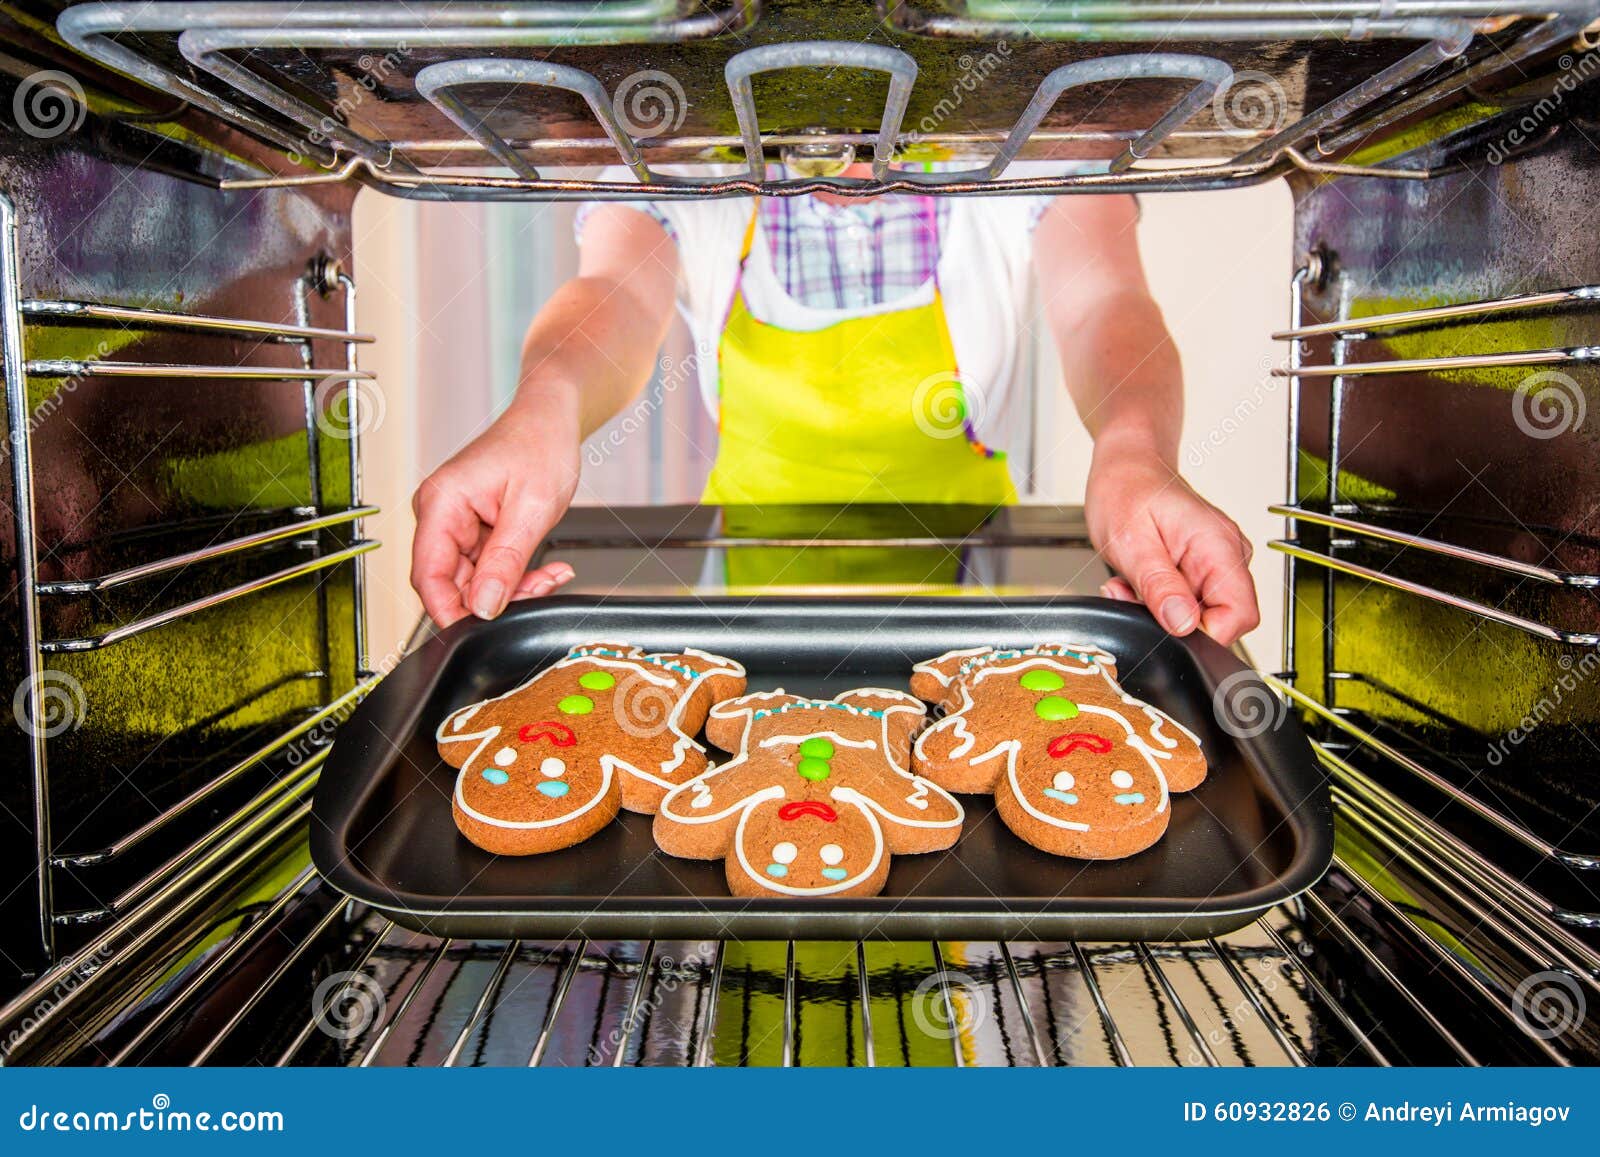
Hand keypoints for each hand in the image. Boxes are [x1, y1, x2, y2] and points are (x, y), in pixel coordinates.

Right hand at [410, 402, 578, 628]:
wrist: (550, 420)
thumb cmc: (540, 444)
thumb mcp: (531, 510)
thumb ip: (506, 562)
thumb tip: (484, 607)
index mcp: (442, 503)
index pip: (428, 576)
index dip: (452, 611)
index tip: (484, 629)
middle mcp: (440, 513)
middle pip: (452, 583)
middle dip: (497, 598)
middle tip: (540, 587)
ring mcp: (454, 523)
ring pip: (473, 581)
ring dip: (512, 587)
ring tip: (548, 574)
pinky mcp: (471, 529)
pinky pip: (487, 569)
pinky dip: (515, 575)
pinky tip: (542, 568)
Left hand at [1084, 448, 1259, 646]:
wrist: (1124, 467)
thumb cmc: (1126, 490)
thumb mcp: (1131, 543)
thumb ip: (1159, 586)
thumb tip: (1183, 625)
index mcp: (1218, 546)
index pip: (1240, 614)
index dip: (1204, 633)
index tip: (1166, 625)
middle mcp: (1227, 554)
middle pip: (1220, 620)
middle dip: (1172, 621)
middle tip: (1134, 596)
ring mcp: (1217, 561)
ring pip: (1199, 614)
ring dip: (1160, 610)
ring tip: (1132, 582)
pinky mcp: (1202, 568)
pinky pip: (1188, 602)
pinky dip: (1159, 601)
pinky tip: (1140, 581)